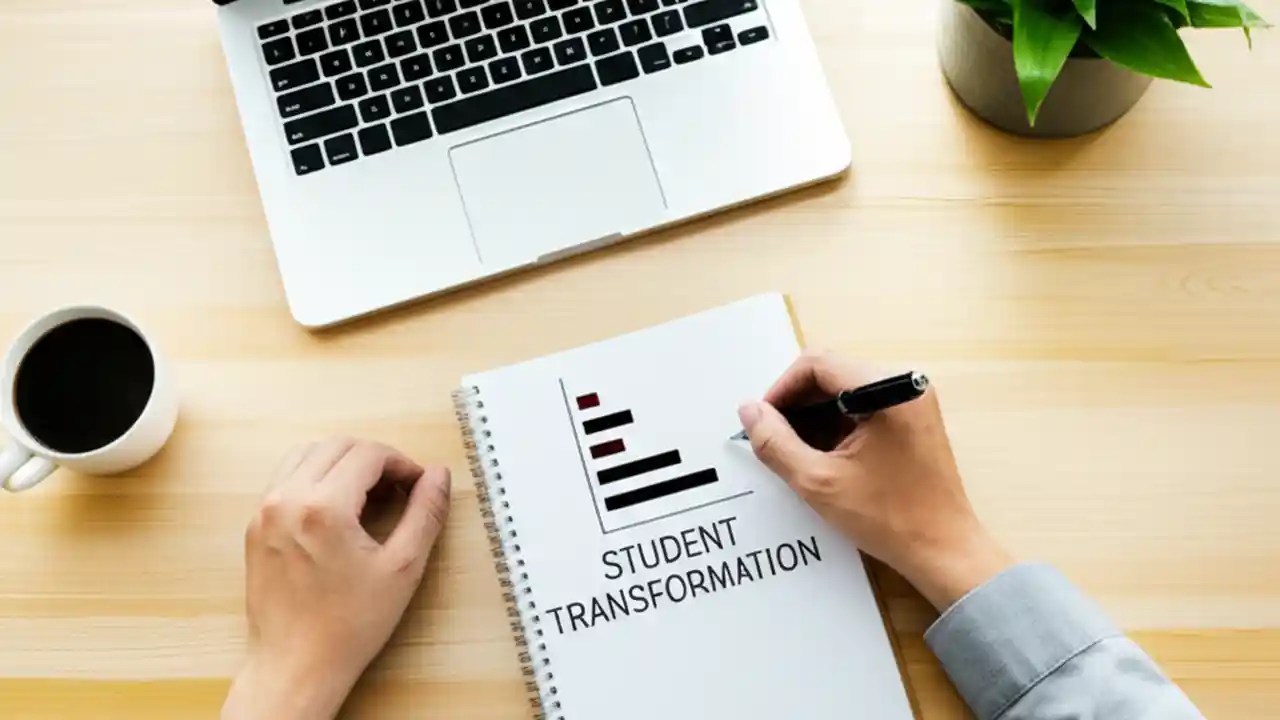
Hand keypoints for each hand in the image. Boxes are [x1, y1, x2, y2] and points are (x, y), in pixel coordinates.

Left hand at [221, 438, 451, 719]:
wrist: (295, 666)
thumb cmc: (347, 626)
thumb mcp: (402, 568)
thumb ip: (425, 513)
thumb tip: (438, 476)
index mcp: (323, 508)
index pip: (368, 454)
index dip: (401, 462)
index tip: (417, 483)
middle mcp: (287, 500)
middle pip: (337, 445)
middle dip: (374, 458)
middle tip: (399, 487)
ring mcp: (265, 512)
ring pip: (307, 455)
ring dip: (343, 462)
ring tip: (369, 495)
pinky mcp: (255, 527)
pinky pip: (287, 479)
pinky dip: (317, 478)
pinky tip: (340, 509)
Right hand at [738, 352, 1012, 609]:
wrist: (944, 550)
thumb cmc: (890, 519)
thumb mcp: (819, 482)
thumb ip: (776, 443)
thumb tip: (749, 411)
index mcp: (888, 389)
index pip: (817, 364)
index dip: (781, 390)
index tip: (762, 422)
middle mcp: (904, 384)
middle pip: (830, 373)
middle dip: (795, 405)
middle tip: (772, 440)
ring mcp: (911, 401)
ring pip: (843, 391)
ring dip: (813, 416)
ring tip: (794, 453)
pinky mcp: (911, 419)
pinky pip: (861, 407)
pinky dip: (835, 425)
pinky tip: (820, 457)